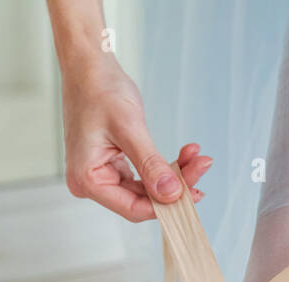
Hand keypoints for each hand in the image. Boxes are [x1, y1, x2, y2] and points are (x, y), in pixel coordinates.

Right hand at [60, 61, 211, 221]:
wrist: (88, 65)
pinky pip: (142, 175)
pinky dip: (163, 166)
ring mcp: (100, 175)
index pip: (133, 208)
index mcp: (86, 179)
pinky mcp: (111, 165)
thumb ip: (150, 165)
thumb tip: (172, 194)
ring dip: (173, 174)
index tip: (194, 193)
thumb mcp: (129, 128)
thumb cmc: (99, 89)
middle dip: (175, 186)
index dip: (165, 205)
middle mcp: (90, 183)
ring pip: (146, 188)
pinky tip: (184, 155)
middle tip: (202, 166)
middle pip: (142, 199)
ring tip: (196, 156)